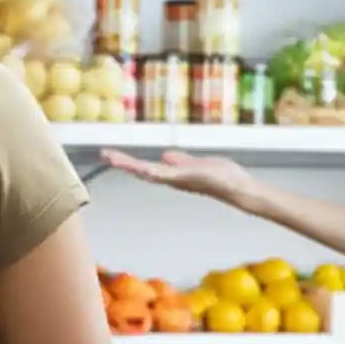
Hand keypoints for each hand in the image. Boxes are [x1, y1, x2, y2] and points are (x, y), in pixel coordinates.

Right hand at [100, 149, 257, 208]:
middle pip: (142, 171)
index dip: (128, 162)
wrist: (240, 188)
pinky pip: (165, 174)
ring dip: (130, 165)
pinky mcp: (187, 179)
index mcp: (174, 175)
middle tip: (104, 155)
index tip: (110, 155)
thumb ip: (181, 161)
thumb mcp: (198, 164)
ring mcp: (178, 180)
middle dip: (123, 163)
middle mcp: (173, 180)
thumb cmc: (223, 177)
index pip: (147, 168)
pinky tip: (140, 167)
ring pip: (149, 173)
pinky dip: (150, 170)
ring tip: (112, 157)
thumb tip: (165, 156)